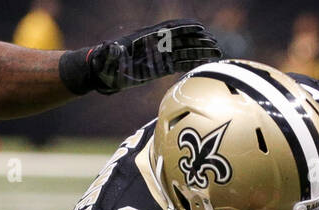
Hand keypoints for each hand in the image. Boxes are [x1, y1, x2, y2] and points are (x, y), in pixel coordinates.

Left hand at [85, 19, 221, 93]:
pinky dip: (191, 63)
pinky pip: (178, 64)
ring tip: (217, 53)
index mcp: (145, 39)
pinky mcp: (158, 67)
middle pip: (181, 40)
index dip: (184, 29)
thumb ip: (111, 52)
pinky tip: (204, 64)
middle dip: (198, 41)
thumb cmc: (103, 63)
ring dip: (200, 52)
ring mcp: (158, 56)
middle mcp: (155, 45)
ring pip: (183, 52)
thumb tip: (112, 47)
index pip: (168, 30)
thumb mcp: (106, 57)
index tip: (200, 28)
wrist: (102, 72)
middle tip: (215, 44)